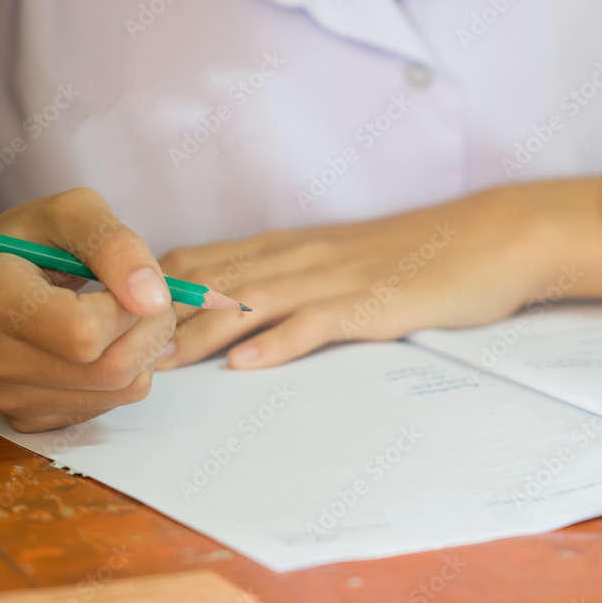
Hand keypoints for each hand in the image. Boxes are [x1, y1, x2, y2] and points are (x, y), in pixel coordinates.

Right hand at [0, 188, 175, 431]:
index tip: (126, 281)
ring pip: (120, 389)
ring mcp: (3, 397)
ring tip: (119, 315)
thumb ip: (115, 245)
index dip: (127, 306)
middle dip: (149, 328)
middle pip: (112, 367)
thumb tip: (155, 300)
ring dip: (143, 349)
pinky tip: (98, 345)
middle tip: (143, 298)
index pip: (85, 332)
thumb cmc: (26, 241)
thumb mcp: (70, 213)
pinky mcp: (25, 420)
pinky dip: (122, 372)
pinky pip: (108, 405)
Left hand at [157, 177, 601, 369]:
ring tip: (160, 362)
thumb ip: (290, 277)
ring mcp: (336, 279)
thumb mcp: (339, 260)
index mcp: (289, 247)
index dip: (155, 288)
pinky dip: (278, 343)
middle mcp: (301, 257)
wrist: (487, 238)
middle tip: (114, 346)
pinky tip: (246, 364)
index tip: (115, 316)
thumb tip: (239, 309)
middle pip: (215, 281)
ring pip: (254, 300)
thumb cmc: (411, 255)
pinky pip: (317, 323)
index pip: (204, 259)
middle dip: (160, 315)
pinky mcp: (373, 304)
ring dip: (202, 331)